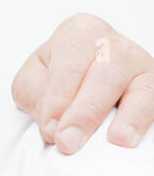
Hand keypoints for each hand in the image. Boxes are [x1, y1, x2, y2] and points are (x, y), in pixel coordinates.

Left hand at [11, 13, 153, 153]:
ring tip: (117, 140)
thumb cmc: (57, 76)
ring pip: (141, 89)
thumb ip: (35, 94)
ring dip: (128, 117)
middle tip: (69, 141)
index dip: (58, 100)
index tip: (49, 130)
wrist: (84, 74)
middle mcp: (114, 45)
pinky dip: (143, 120)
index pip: (69, 67)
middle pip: (105, 77)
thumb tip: (52, 123)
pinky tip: (134, 136)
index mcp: (79, 33)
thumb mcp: (33, 77)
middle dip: (85, 113)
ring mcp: (141, 65)